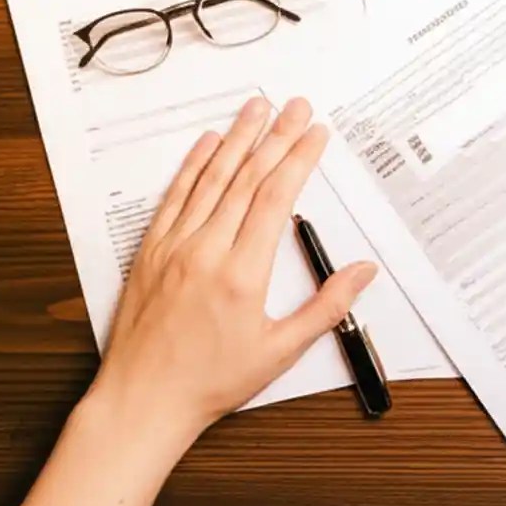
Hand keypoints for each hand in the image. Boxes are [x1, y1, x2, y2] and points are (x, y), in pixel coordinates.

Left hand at [87, 96, 377, 437]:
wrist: (143, 400)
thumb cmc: (210, 382)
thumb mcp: (281, 351)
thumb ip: (326, 307)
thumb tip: (362, 272)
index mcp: (243, 274)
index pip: (276, 198)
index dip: (299, 159)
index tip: (315, 133)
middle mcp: (207, 251)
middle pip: (248, 178)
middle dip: (276, 136)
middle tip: (296, 105)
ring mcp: (174, 247)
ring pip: (211, 179)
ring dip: (237, 139)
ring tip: (256, 107)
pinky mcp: (150, 252)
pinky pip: (174, 197)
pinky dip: (192, 166)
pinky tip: (207, 143)